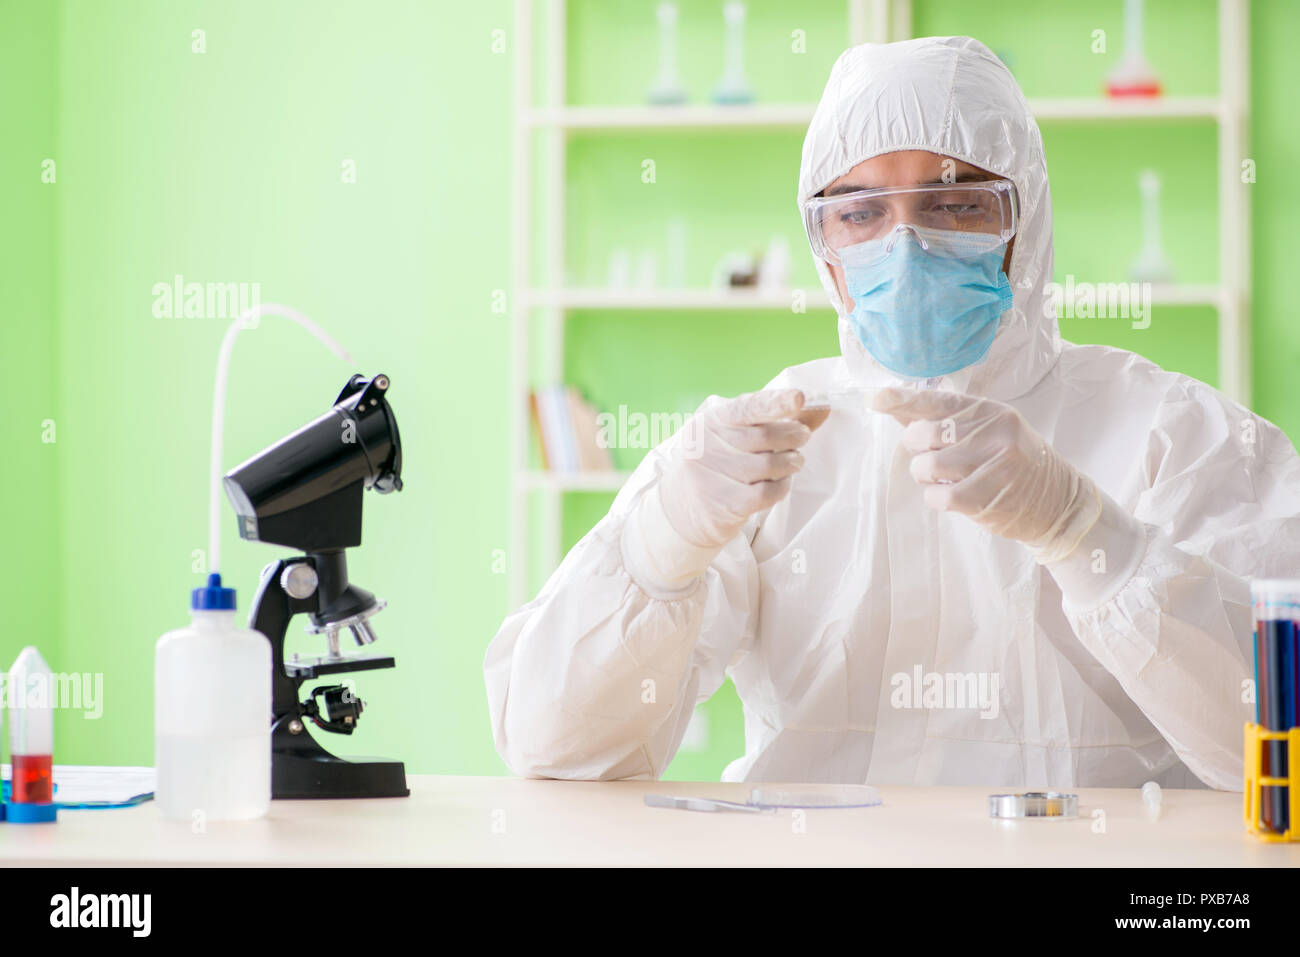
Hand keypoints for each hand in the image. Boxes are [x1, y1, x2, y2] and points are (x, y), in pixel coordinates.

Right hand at [660, 389, 820, 549]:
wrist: (681, 511)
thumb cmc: (719, 465)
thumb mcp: (736, 435)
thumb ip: (777, 420)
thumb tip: (822, 408)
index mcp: (711, 420)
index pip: (746, 408)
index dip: (774, 403)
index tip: (798, 398)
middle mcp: (707, 445)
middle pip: (765, 436)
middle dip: (794, 435)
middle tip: (802, 437)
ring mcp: (713, 475)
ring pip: (770, 465)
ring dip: (791, 463)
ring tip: (790, 462)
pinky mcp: (724, 504)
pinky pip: (768, 492)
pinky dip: (782, 487)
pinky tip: (777, 484)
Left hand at [873, 388, 1100, 561]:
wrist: (1059, 502)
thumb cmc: (1013, 464)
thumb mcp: (988, 431)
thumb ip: (945, 421)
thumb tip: (895, 406)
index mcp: (989, 410)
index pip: (936, 400)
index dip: (901, 399)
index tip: (875, 397)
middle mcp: (992, 431)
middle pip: (921, 433)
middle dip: (917, 449)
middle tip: (936, 458)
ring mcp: (992, 463)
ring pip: (925, 466)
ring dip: (926, 477)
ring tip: (947, 479)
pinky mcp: (987, 497)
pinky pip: (936, 496)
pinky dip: (936, 499)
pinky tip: (954, 498)